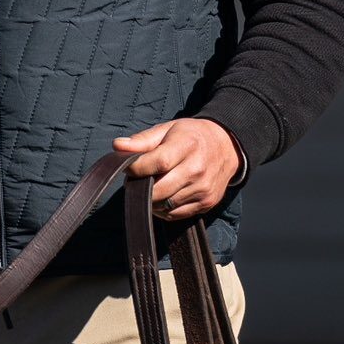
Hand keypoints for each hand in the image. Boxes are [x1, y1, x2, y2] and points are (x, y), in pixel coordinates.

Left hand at [113, 118, 241, 220]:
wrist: (226, 147)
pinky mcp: (207, 204)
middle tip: (136, 179)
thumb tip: (118, 146)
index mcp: (187, 146)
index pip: (158, 163)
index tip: (128, 167)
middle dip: (140, 187)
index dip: (137, 168)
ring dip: (151, 199)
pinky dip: (163, 209)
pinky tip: (161, 196)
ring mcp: (204, 190)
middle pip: (160, 189)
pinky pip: (176, 214)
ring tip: (149, 185)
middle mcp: (197, 170)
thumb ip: (142, 140)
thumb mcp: (166, 129)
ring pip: (166, 205)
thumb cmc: (190, 136)